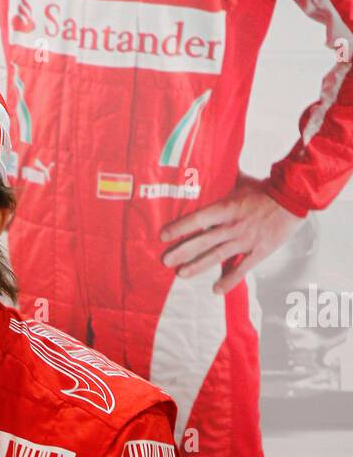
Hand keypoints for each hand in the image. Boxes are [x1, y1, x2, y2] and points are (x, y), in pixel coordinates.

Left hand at [159, 176, 303, 294]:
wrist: (294, 197)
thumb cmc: (265, 189)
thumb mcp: (241, 180)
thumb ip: (222, 178)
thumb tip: (204, 166)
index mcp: (227, 207)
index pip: (198, 218)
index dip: (180, 228)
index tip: (163, 236)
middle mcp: (233, 225)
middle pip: (203, 241)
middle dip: (183, 251)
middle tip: (166, 261)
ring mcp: (246, 240)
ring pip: (218, 256)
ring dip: (198, 266)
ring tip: (182, 274)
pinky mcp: (259, 251)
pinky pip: (242, 268)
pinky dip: (229, 280)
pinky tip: (216, 290)